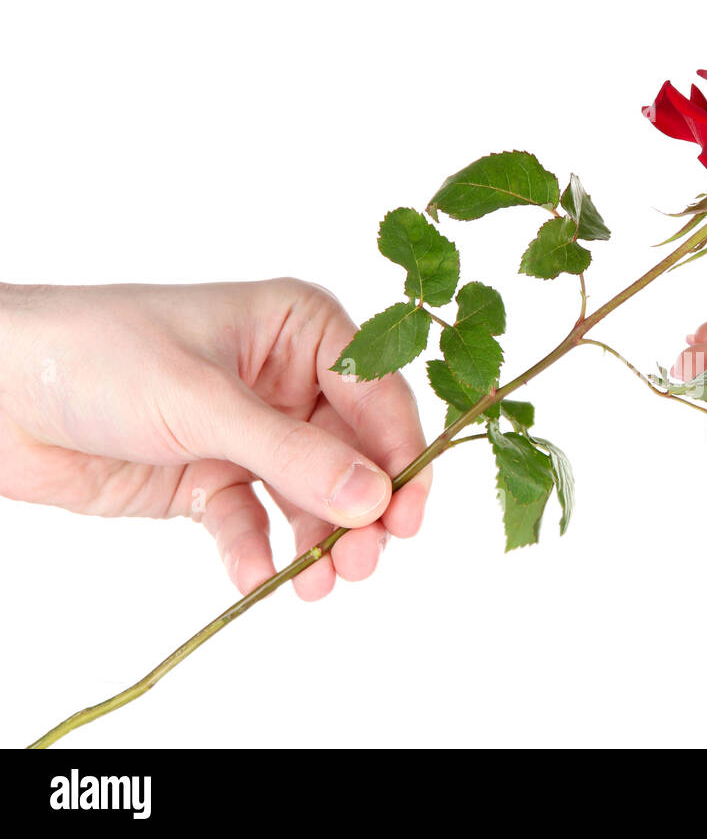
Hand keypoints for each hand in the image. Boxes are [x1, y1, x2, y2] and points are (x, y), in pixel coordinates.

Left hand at [0, 279, 432, 598]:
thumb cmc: (92, 356)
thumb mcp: (202, 402)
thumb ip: (292, 454)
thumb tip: (373, 498)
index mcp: (299, 329)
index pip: (376, 396)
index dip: (399, 454)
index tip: (406, 513)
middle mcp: (285, 379)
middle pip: (353, 455)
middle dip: (360, 512)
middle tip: (364, 561)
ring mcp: (251, 433)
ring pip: (311, 497)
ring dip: (318, 542)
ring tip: (319, 585)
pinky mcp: (213, 479)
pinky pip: (253, 522)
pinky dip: (257, 552)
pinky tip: (254, 578)